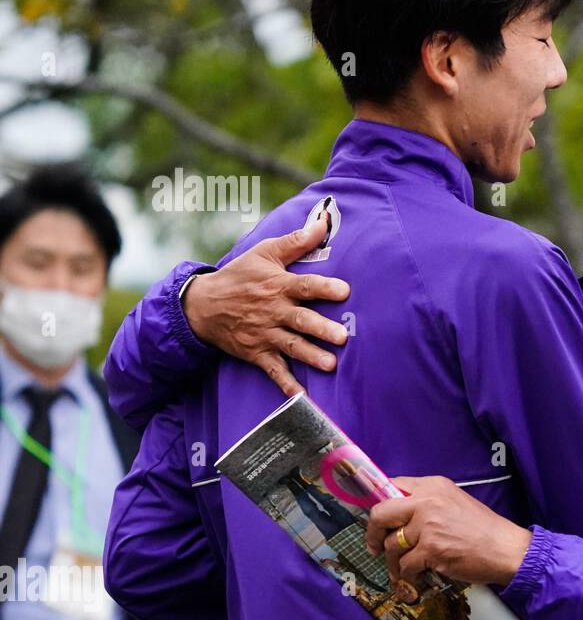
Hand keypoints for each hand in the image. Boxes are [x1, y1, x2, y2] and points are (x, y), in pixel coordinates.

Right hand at [183, 214, 350, 395]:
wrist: (202, 305)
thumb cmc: (240, 276)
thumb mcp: (264, 252)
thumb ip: (297, 241)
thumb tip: (324, 221)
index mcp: (278, 286)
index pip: (304, 285)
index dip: (323, 287)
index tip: (344, 290)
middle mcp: (273, 312)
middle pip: (300, 320)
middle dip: (321, 328)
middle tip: (341, 336)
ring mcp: (265, 334)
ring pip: (291, 346)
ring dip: (310, 355)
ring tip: (330, 364)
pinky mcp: (257, 354)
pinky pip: (274, 371)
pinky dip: (287, 385)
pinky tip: (303, 397)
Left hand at [365, 476, 531, 593]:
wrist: (505, 549)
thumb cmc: (483, 529)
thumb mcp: (454, 502)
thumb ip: (427, 503)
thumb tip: (396, 517)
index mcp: (433, 485)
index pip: (392, 486)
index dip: (380, 504)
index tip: (377, 520)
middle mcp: (427, 501)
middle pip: (381, 513)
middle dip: (372, 533)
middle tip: (374, 547)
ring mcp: (428, 525)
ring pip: (391, 545)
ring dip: (393, 562)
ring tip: (401, 570)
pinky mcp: (431, 549)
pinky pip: (405, 565)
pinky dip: (407, 576)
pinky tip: (415, 578)